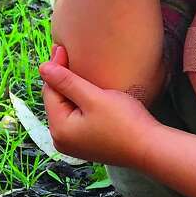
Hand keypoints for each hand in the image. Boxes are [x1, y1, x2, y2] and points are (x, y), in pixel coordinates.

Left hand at [40, 45, 160, 167]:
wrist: (152, 148)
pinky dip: (80, 103)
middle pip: (56, 101)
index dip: (55, 68)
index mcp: (59, 130)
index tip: (61, 48)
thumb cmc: (125, 122)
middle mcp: (61, 140)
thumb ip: (67, 82)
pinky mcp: (88, 143)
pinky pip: (77, 117)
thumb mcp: (93, 98)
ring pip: (67, 108)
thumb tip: (42, 68)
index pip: (50, 92)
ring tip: (77, 69)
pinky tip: (88, 91)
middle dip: (62, 79)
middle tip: (66, 54)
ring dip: (72, 90)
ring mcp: (74, 144)